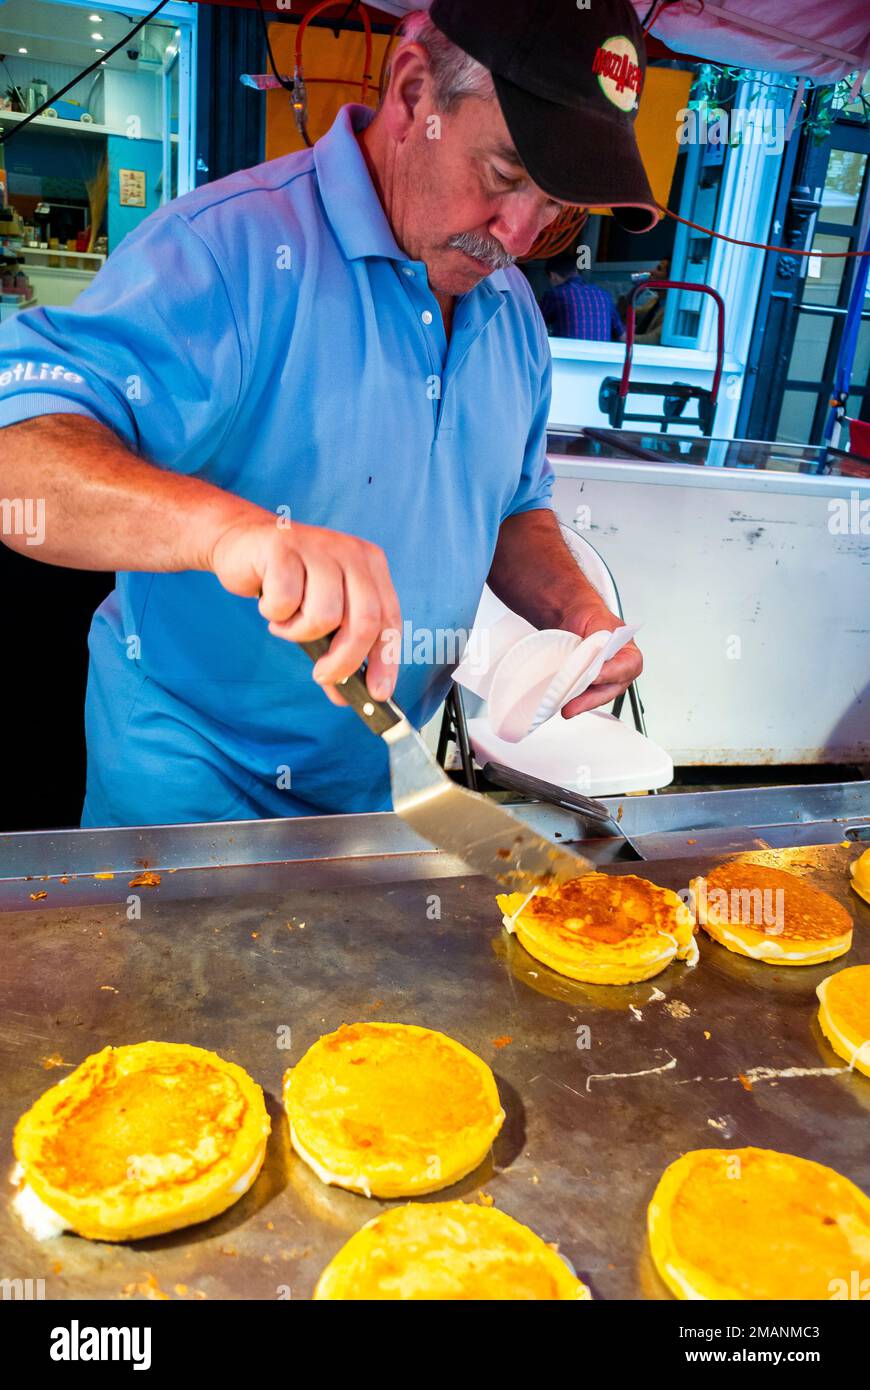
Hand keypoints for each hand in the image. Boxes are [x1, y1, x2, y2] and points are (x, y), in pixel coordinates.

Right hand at [209, 515, 400, 706]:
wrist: (243, 544)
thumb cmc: (289, 584)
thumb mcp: (322, 612)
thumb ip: (338, 647)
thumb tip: (344, 695)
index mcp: (371, 565)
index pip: (389, 619)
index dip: (385, 660)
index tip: (377, 693)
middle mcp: (351, 553)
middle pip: (364, 622)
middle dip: (344, 660)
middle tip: (323, 676)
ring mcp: (318, 548)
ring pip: (323, 616)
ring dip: (298, 631)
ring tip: (286, 620)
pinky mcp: (283, 549)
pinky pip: (285, 603)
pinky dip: (274, 614)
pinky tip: (269, 601)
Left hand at [558, 602, 641, 717]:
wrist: (573, 618)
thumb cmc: (589, 616)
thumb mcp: (595, 619)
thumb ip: (598, 638)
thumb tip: (593, 658)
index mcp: (628, 651)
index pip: (626, 666)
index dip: (610, 673)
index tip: (593, 677)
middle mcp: (619, 669)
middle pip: (612, 689)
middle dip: (592, 699)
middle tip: (575, 702)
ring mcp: (605, 680)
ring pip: (598, 696)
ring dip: (582, 703)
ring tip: (567, 707)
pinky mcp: (590, 686)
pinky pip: (586, 697)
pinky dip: (576, 701)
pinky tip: (565, 702)